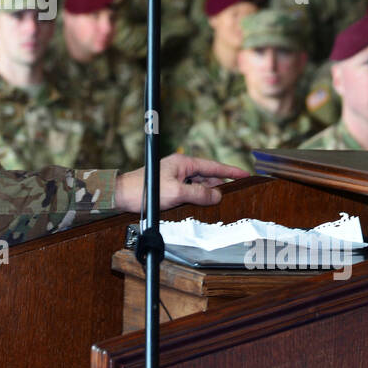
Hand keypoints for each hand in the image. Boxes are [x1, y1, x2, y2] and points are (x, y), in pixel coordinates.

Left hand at [112, 154, 246, 213]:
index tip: (245, 174)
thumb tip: (217, 195)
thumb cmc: (144, 190)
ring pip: (199, 185)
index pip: (213, 166)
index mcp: (183, 163)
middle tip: (237, 192)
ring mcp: (175, 177)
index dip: (230, 171)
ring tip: (222, 201)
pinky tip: (203, 205)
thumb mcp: (176, 193)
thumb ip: (199, 194)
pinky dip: (198, 197)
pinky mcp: (170, 188)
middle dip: (220, 184)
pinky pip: (190, 191)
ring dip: (208, 193)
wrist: (121, 196)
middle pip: (207, 176)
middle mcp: (180, 168)